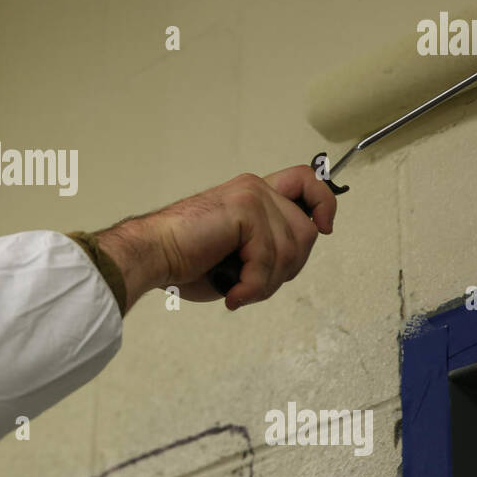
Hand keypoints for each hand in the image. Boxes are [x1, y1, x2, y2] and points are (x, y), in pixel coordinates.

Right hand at [97, 166, 336, 311]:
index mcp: (252, 194)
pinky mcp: (244, 209)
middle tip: (254, 285)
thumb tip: (292, 260)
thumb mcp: (237, 253)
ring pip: (291, 249)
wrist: (152, 254)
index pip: (305, 181)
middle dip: (287, 269)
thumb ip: (266, 247)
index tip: (325, 229)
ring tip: (239, 291)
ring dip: (267, 283)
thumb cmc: (184, 260)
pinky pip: (269, 258)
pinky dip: (253, 286)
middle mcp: (255, 188)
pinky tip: (232, 295)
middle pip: (306, 230)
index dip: (324, 203)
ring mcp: (251, 195)